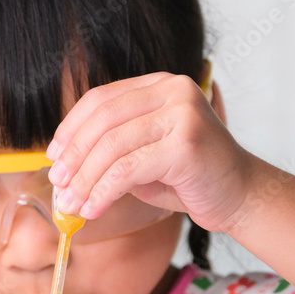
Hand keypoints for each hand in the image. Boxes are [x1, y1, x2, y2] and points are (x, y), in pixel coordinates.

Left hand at [47, 72, 254, 232]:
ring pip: (112, 147)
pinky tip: (92, 208)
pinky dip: (103, 191)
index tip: (52, 155)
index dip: (71, 127)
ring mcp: (183, 114)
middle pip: (103, 120)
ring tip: (70, 204)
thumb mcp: (145, 153)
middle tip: (57, 183)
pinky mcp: (186, 145)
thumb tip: (63, 165)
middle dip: (74, 155)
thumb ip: (112, 148)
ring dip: (84, 179)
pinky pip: (128, 170)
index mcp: (161, 84)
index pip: (102, 98)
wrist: (242, 196)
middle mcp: (174, 90)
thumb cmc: (190, 178)